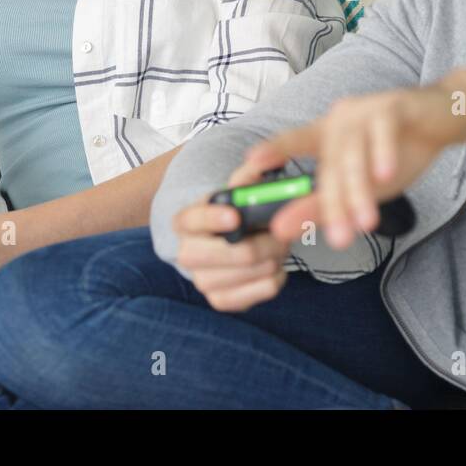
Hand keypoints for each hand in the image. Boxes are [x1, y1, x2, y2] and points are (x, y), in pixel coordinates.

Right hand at [172, 172, 291, 312]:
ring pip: (244, 274)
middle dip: (260, 244)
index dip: (212, 219)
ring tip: (280, 247)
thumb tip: (264, 164)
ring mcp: (202, 281)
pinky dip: (272, 280)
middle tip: (280, 236)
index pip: (191, 220)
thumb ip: (250, 176)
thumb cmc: (238, 213)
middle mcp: (187, 253)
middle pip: (223, 253)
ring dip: (272, 260)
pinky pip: (251, 295)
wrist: (233, 243)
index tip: (236, 216)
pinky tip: (276, 268)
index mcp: (186, 221)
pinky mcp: (220, 301)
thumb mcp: (239, 190)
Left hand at [249, 69, 465, 249]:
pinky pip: (385, 129)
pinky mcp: (395, 104)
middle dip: (332, 204)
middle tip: (334, 239)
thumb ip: (326, 203)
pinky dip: (384, 151)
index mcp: (329, 133)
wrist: (444, 120)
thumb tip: (284, 229)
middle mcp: (341, 118)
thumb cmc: (401, 149)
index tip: (248, 166)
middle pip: (330, 164)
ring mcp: (366, 109)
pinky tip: (387, 173)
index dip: (272, 152)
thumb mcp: (366, 184)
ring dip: (359, 188)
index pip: (294, 142)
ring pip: (354, 151)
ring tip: (364, 222)